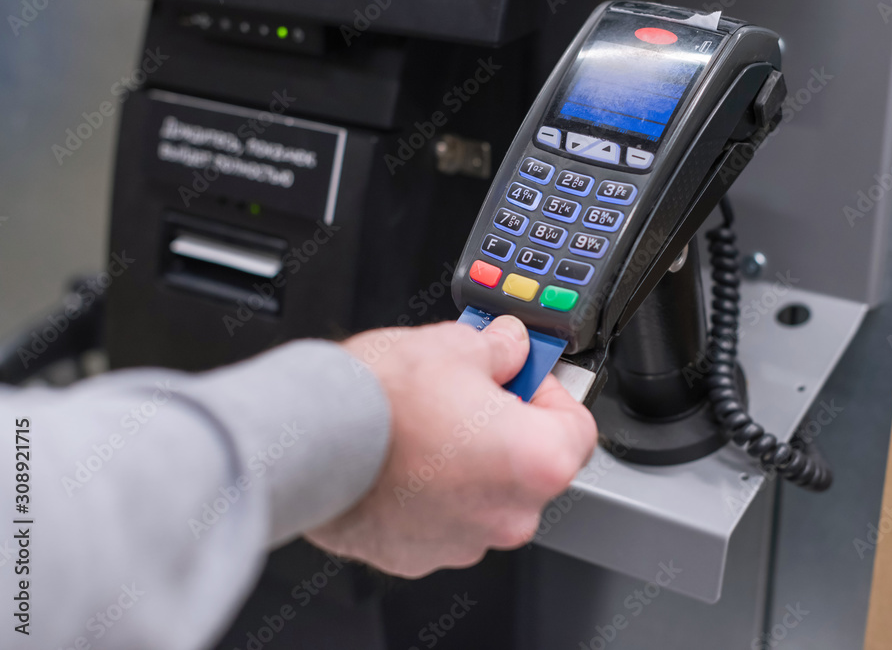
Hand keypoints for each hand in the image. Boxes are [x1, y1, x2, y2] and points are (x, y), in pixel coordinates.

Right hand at [306, 316, 596, 577]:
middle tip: (470, 394)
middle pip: (531, 465)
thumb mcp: (454, 345)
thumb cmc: (378, 400)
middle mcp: (510, 514)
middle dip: (506, 428)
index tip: (524, 377)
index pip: (577, 427)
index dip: (549, 393)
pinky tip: (403, 460)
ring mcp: (465, 541)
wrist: (305, 442)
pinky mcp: (421, 555)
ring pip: (486, 495)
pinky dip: (433, 494)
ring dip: (469, 464)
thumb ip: (500, 347)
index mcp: (537, 461)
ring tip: (427, 426)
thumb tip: (510, 345)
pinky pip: (445, 519)